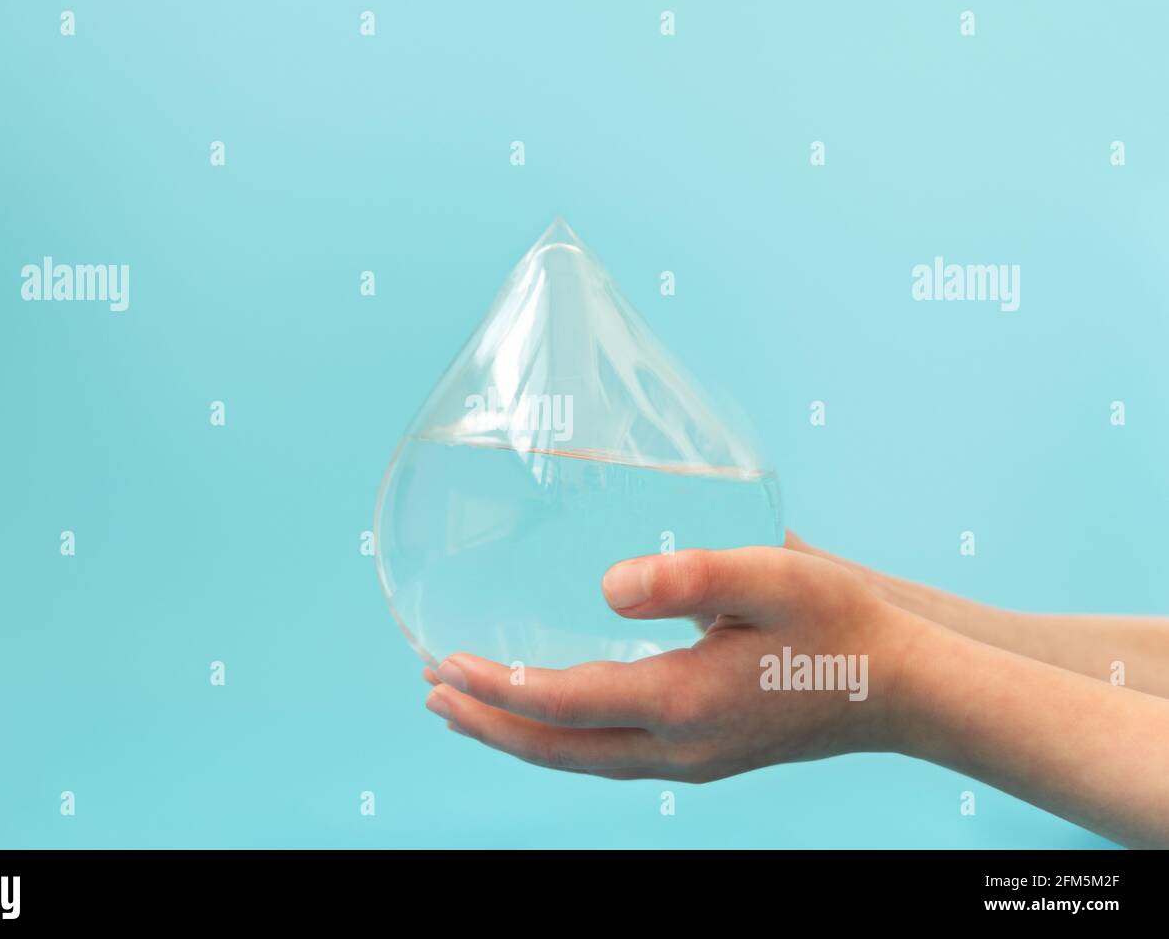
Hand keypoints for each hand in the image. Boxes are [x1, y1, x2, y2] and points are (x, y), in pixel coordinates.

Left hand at [423, 545, 929, 780]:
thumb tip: (608, 586)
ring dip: (520, 736)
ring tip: (470, 710)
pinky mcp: (705, 754)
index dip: (498, 688)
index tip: (444, 667)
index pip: (565, 703)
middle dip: (489, 724)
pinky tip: (553, 715)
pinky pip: (610, 755)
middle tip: (432, 696)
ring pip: (583, 759)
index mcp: (684, 701)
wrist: (902, 687)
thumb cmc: (841, 623)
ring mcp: (691, 758)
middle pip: (558, 747)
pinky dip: (563, 739)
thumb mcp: (774, 577)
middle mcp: (678, 745)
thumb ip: (692, 574)